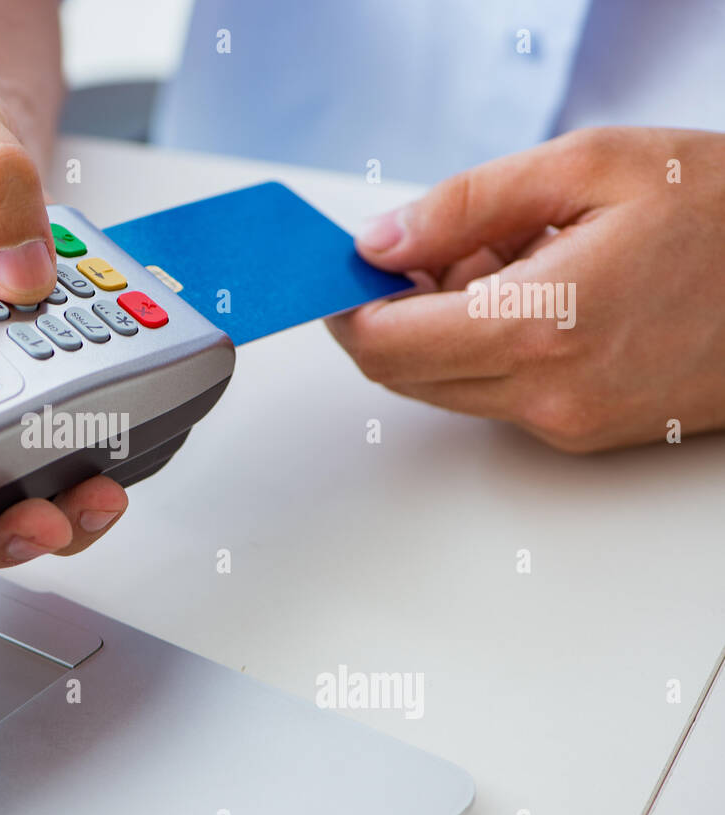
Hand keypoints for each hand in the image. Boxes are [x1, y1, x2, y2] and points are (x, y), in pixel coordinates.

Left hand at [332, 126, 724, 451]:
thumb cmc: (724, 213)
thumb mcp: (588, 168)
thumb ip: (462, 207)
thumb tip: (377, 242)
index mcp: (539, 326)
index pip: (384, 344)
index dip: (346, 304)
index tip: (341, 270)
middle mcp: (546, 394)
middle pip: (404, 373)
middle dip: (392, 311)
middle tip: (425, 247)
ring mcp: (567, 423)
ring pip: (447, 385)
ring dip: (442, 328)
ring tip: (508, 257)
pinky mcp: (586, 434)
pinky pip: (498, 395)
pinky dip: (488, 347)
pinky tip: (541, 293)